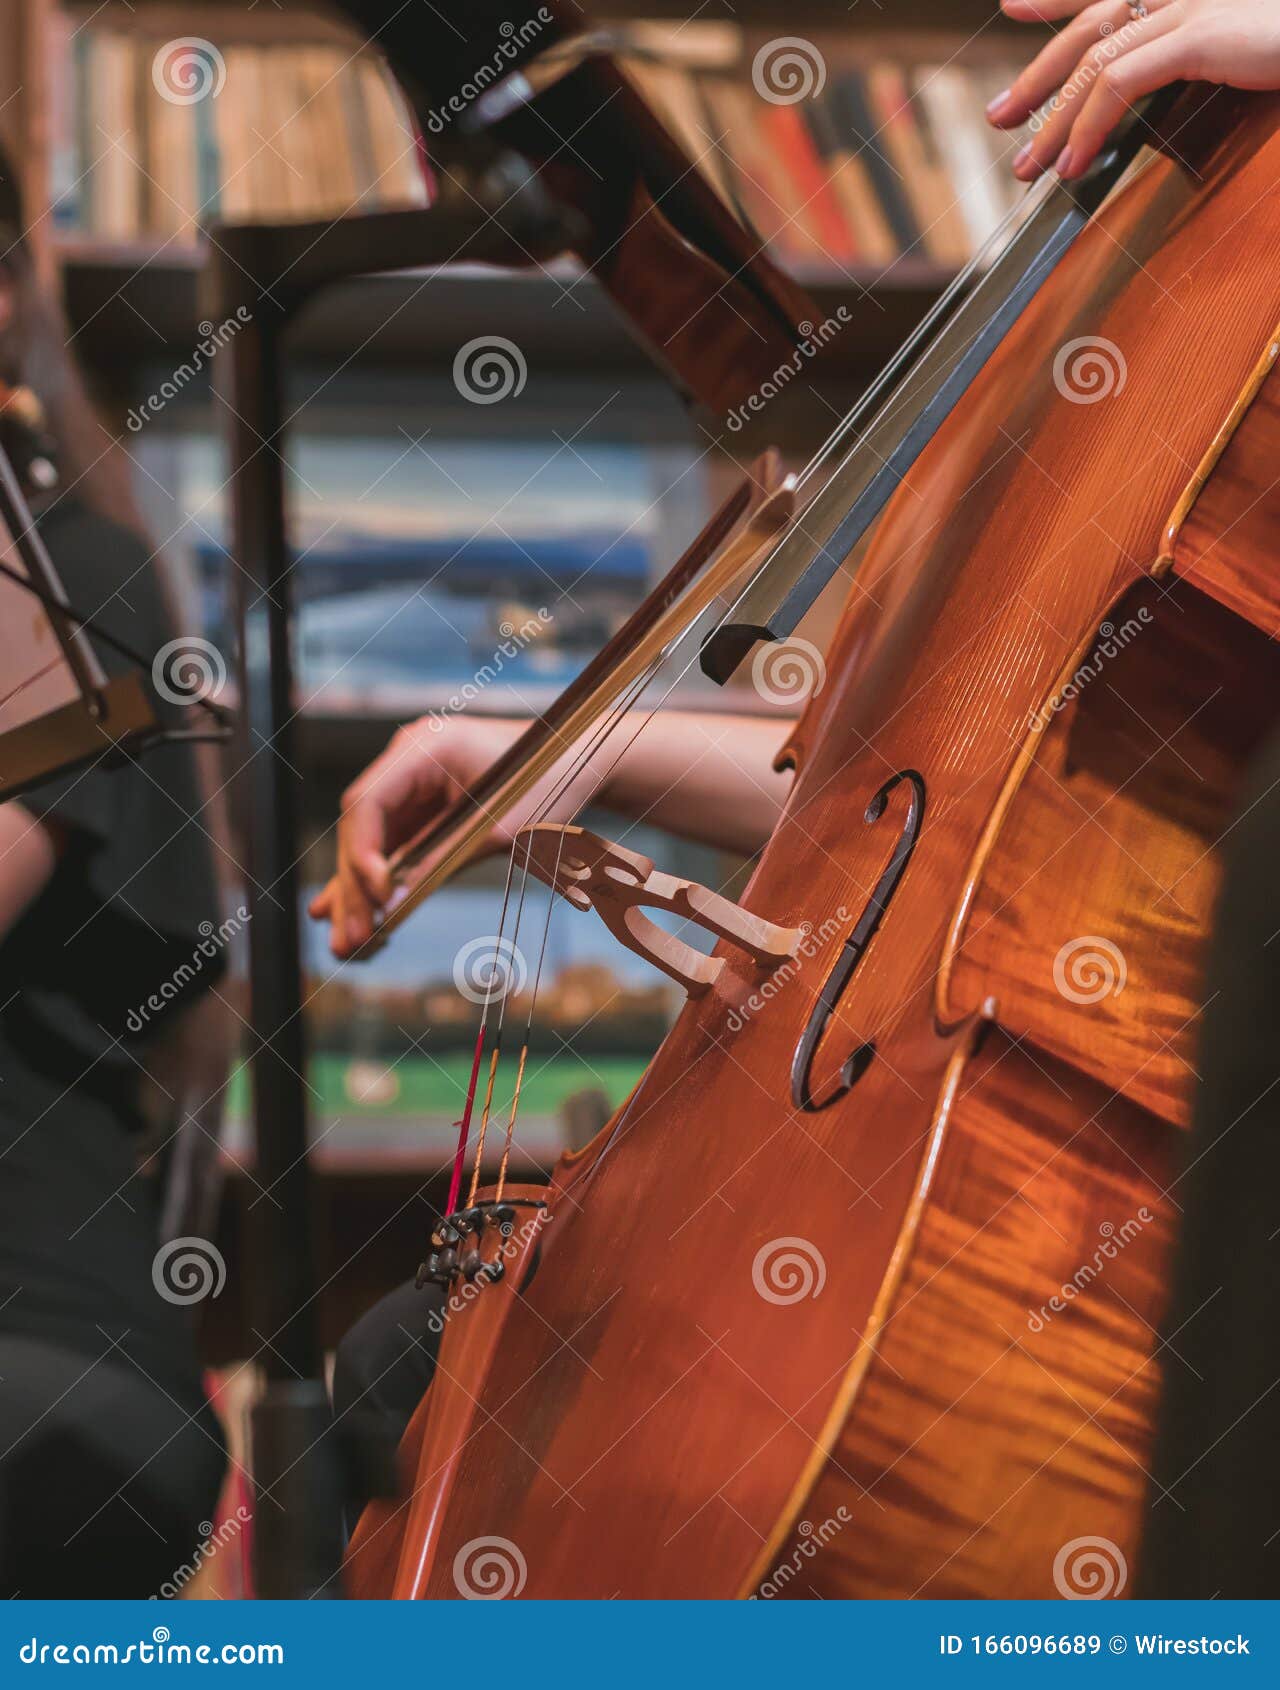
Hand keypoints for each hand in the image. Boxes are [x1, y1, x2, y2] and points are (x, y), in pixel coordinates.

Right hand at [308, 706, 795, 959]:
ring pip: (372, 842)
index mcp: (423, 748)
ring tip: (348, 944)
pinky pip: (394, 848)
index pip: (366, 802)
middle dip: (354, 886)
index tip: (376, 898)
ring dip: (360, 893)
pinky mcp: (425, 807)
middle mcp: (408, 760)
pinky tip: (359, 919)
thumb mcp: (498, 830)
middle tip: (349, 940)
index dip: (361, 853)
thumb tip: (391, 903)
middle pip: (362, 827)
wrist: (584, 759)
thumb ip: (440, 862)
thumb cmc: (549, 782)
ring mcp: (413, 783)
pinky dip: (381, 884)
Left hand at [988, 0, 1279, 180]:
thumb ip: (1192, 45)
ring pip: (1095, 61)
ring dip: (1054, 120)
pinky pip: (1122, 83)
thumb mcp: (1240, 36)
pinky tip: (1073, 163)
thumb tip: (1153, 77)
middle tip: (1000, 118)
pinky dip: (1089, 125)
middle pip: (1090, 26)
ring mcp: (1192, 2)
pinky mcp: (1202, 34)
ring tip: (1028, 166)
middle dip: (1038, 75)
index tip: (1013, 5)